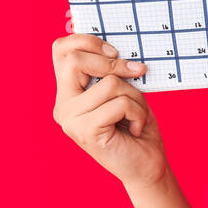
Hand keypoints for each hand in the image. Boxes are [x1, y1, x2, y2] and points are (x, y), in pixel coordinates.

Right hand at [51, 34, 167, 188]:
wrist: (147, 166)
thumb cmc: (137, 126)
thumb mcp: (125, 90)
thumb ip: (112, 70)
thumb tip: (118, 49)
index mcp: (68, 91)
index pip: (61, 49)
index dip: (86, 40)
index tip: (115, 52)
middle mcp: (62, 105)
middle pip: (75, 59)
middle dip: (113, 63)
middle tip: (136, 73)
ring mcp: (71, 119)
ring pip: (108, 83)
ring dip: (134, 96)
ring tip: (135, 115)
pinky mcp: (85, 131)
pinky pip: (118, 103)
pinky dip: (137, 112)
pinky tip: (135, 128)